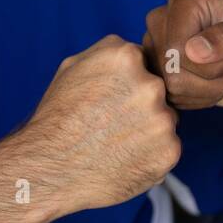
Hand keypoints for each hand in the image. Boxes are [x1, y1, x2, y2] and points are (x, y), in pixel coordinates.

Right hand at [19, 35, 179, 214]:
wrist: (52, 171)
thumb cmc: (58, 120)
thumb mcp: (72, 69)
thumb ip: (108, 53)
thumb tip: (135, 51)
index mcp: (126, 58)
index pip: (143, 63)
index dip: (125, 83)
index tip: (108, 99)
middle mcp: (150, 85)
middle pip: (157, 91)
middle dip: (140, 105)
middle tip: (111, 124)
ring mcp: (163, 120)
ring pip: (164, 121)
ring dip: (148, 130)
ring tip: (116, 143)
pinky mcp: (170, 151)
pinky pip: (166, 148)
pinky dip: (151, 155)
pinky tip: (125, 159)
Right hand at [143, 0, 222, 120]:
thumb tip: (193, 50)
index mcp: (185, 0)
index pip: (177, 46)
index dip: (210, 65)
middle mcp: (162, 19)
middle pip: (171, 68)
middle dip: (211, 79)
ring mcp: (157, 46)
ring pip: (171, 86)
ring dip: (208, 91)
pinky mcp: (159, 70)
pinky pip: (170, 98)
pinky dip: (199, 100)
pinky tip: (214, 86)